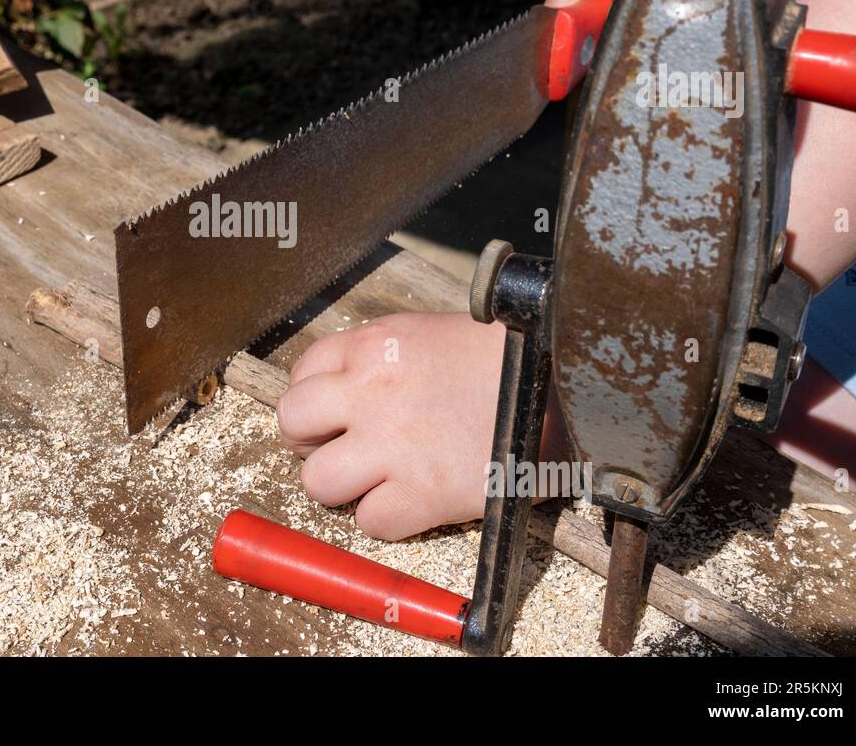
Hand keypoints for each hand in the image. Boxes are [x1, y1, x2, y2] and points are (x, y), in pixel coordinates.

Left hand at [277, 312, 507, 539]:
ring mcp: (391, 446)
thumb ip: (388, 357)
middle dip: (308, 442)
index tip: (333, 414)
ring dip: (340, 487)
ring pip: (317, 481)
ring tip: (372, 482)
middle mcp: (370, 393)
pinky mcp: (421, 494)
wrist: (563, 383)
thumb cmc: (508, 357)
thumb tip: (356, 386)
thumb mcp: (434, 333)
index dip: (316, 399)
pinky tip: (412, 503)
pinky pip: (370, 522)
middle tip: (338, 449)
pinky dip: (386, 520)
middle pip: (292, 423)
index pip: (304, 374)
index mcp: (375, 345)